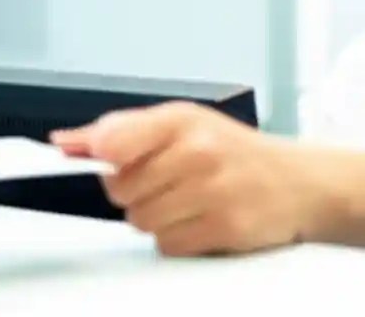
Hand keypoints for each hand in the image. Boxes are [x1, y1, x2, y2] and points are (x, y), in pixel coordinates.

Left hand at [51, 102, 317, 256]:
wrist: (300, 182)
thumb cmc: (233, 151)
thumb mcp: (182, 124)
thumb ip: (121, 131)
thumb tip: (64, 142)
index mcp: (182, 119)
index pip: (112, 141)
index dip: (97, 155)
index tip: (98, 159)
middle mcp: (198, 151)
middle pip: (121, 189)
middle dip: (135, 190)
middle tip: (166, 181)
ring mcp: (213, 191)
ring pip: (142, 221)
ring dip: (156, 217)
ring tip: (187, 201)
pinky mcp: (225, 227)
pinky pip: (168, 245)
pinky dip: (177, 238)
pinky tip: (201, 220)